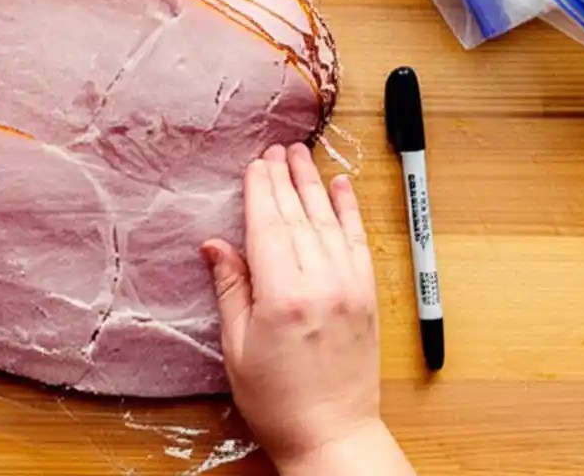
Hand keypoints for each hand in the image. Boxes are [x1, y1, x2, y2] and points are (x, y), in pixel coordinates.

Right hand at [202, 144, 412, 474]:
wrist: (332, 434)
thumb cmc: (277, 401)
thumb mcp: (238, 347)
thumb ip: (231, 289)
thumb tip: (216, 245)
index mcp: (282, 297)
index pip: (269, 226)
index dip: (260, 191)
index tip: (254, 164)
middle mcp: (321, 285)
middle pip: (299, 217)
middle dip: (285, 179)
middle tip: (275, 149)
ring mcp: (350, 288)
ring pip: (329, 222)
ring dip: (314, 185)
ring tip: (302, 157)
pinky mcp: (367, 297)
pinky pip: (358, 242)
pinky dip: (350, 212)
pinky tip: (342, 187)